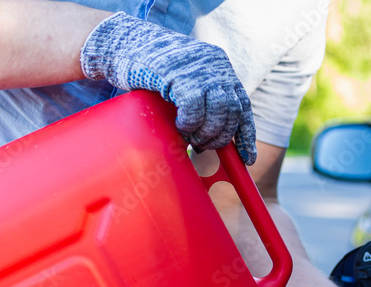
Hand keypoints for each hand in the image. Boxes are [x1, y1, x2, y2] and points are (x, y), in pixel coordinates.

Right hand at [80, 12, 256, 163]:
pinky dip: (189, 124)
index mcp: (221, 67)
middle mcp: (215, 66)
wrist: (123, 44)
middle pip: (233, 111)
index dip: (246, 135)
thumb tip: (214, 140)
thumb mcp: (186, 82)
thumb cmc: (153, 70)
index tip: (248, 159)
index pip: (243, 105)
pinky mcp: (179, 74)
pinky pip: (194, 108)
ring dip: (206, 133)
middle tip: (204, 146)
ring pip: (217, 111)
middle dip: (220, 136)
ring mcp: (199, 68)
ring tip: (190, 137)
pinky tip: (180, 126)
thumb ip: (204, 101)